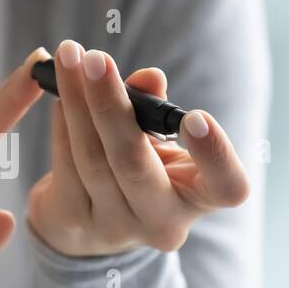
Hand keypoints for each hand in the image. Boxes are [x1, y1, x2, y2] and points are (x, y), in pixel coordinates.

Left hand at [28, 39, 251, 257]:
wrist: (94, 217)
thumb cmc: (143, 166)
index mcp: (200, 198)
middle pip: (134, 166)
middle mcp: (163, 222)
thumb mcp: (160, 139)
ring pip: (93, 160)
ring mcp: (117, 229)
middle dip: (111, 106)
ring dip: (77, 102)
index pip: (228, 187)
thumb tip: (149, 78)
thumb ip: (156, 109)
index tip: (195, 115)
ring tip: (69, 58)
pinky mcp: (76, 223)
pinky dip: (62, 122)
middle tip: (95, 59)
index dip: (215, 155)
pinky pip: (66, 165)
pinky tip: (60, 92)